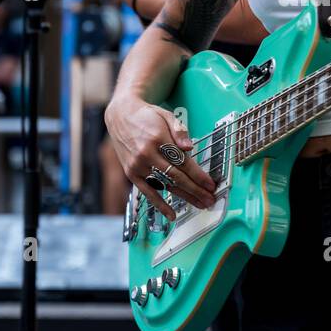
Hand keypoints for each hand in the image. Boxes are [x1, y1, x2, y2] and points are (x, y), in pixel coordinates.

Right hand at [104, 97, 217, 220]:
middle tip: (209, 198)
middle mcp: (147, 154)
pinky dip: (160, 204)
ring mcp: (138, 165)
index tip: (210, 184)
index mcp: (158, 138)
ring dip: (184, 197)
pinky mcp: (131, 173)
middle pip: (176, 176)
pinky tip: (171, 214)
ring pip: (165, 185)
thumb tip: (189, 147)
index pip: (183, 161)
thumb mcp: (166, 115)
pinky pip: (147, 192)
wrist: (120, 116)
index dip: (198, 175)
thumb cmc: (146, 116)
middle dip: (196, 190)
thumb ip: (179, 131)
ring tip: (199, 204)